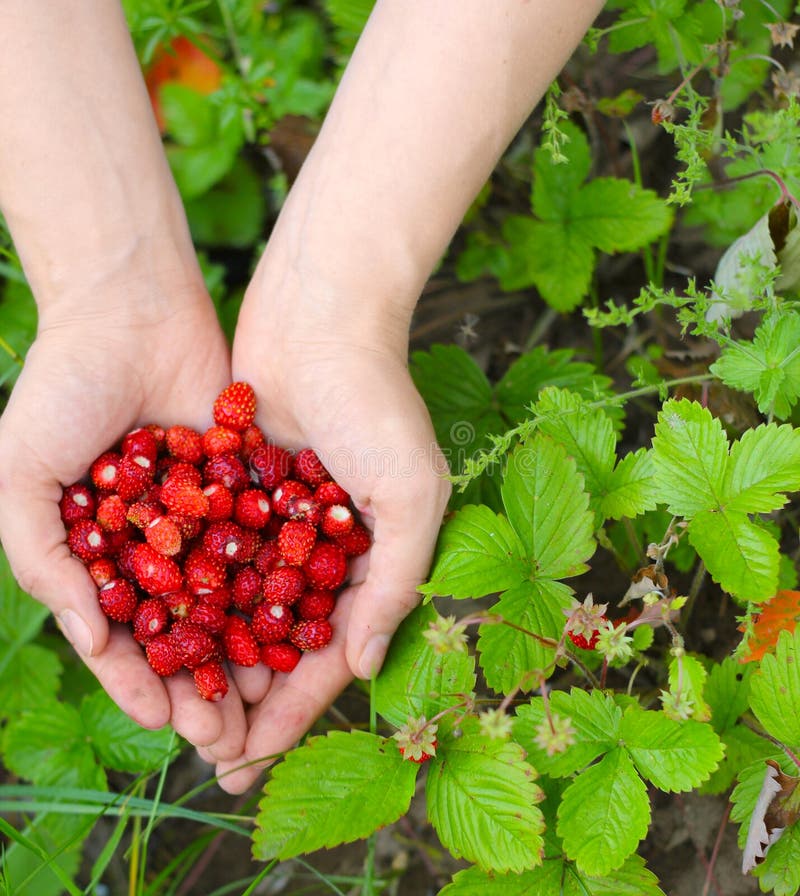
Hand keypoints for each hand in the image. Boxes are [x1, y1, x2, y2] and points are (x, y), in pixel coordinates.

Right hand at [0, 281, 247, 760]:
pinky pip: (263, 545)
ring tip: (267, 700)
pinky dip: (277, 586)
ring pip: (229, 598)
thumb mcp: (22, 474)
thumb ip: (41, 556)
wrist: (129, 310)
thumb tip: (88, 637)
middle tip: (229, 736)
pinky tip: (296, 626)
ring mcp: (202, 517)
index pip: (121, 636)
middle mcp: (154, 543)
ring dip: (244, 650)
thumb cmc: (62, 390)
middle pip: (182, 628)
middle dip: (201, 683)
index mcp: (96, 551)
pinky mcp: (246, 487)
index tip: (167, 726)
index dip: (141, 683)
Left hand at [211, 283, 449, 792]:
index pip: (328, 654)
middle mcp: (319, 553)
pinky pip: (205, 557)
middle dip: (243, 701)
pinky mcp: (232, 493)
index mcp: (368, 561)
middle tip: (205, 756)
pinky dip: (182, 597)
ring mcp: (272, 525)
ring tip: (170, 713)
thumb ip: (394, 580)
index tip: (253, 760)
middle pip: (275, 646)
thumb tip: (362, 664)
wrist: (321, 317)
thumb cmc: (379, 402)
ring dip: (206, 661)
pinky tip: (149, 638)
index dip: (294, 712)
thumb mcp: (412, 491)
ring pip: (234, 610)